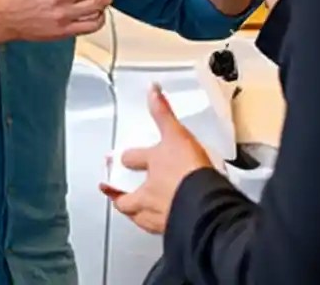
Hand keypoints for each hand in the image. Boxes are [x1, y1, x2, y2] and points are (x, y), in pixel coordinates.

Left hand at [101, 83, 214, 234]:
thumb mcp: (175, 134)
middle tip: (116, 195)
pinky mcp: (172, 228)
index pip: (131, 159)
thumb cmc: (186, 171)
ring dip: (135, 214)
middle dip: (119, 196)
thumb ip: (163, 113)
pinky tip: (162, 224)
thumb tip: (152, 91)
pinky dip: (157, 225)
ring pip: (139, 217)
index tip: (121, 159)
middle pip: (126, 199)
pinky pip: (158, 228)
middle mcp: (148, 194)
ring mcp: (158, 214)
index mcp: (149, 166)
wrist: (202, 203)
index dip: (125, 159)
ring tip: (135, 213)